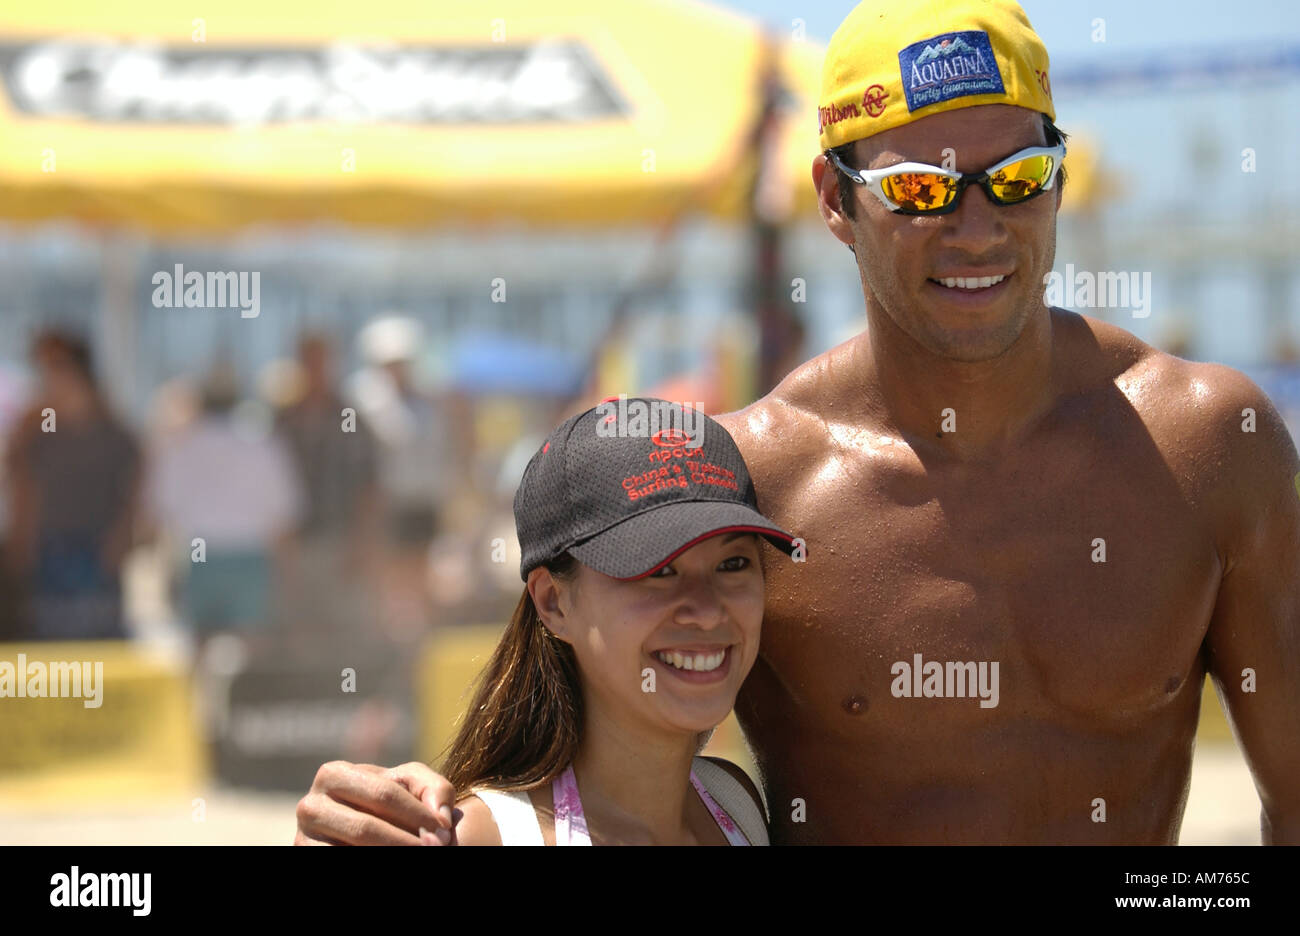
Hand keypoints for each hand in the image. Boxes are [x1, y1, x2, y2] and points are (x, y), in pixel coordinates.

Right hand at [294, 760, 459, 845]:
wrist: (365, 830)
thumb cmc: (391, 803)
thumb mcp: (412, 786)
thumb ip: (434, 789)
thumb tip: (441, 819)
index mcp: (333, 774)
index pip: (383, 794)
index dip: (418, 814)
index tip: (445, 832)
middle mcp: (311, 804)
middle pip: (365, 828)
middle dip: (405, 841)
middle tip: (436, 848)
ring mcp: (303, 837)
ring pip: (353, 849)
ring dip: (391, 851)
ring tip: (421, 854)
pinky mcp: (304, 855)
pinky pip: (338, 859)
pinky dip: (370, 859)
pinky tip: (396, 860)